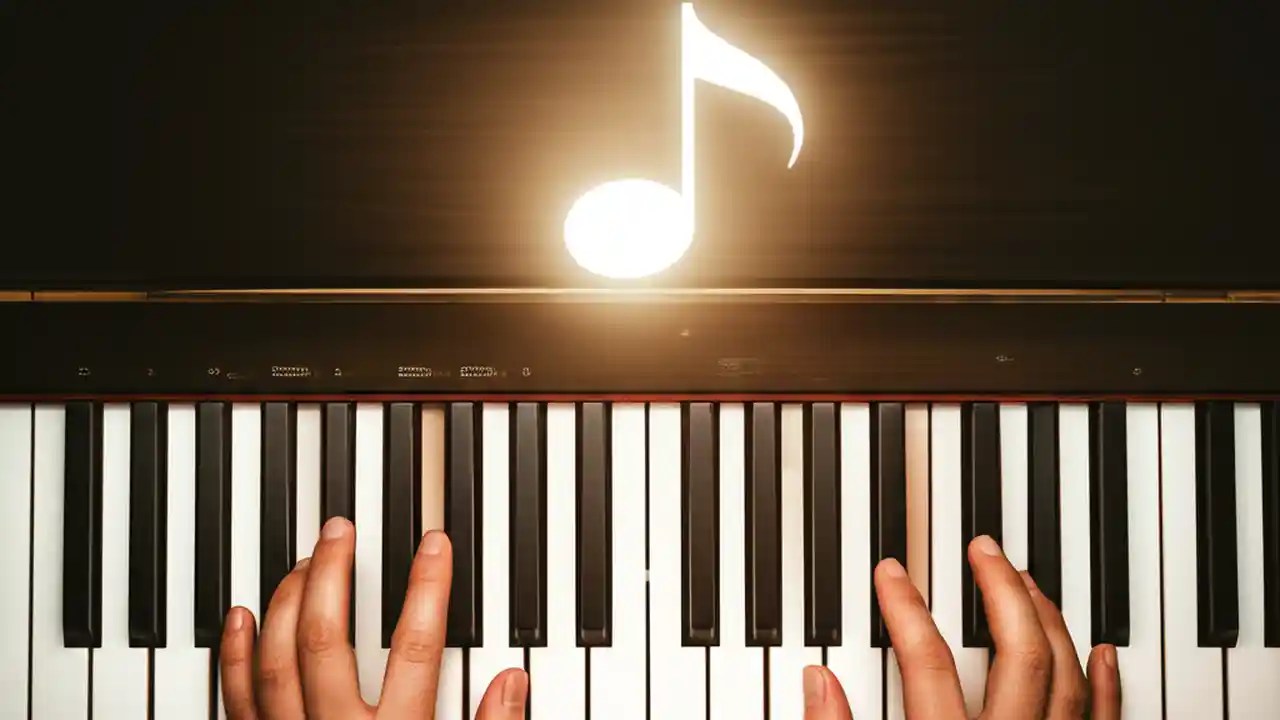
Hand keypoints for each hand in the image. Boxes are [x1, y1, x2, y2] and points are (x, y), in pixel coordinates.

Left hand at [219, 518, 526, 719]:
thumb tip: (511, 683)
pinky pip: (237, 701)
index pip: (417, 649)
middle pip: (326, 641)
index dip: (427, 588)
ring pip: (275, 661)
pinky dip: (235, 655)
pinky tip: (242, 613)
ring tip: (302, 558)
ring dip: (285, 601)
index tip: (433, 544)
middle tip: (339, 528)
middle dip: (331, 574)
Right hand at [803, 535, 1120, 718]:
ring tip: (1027, 582)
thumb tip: (817, 680)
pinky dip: (1104, 685)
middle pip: (1019, 656)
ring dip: (1049, 621)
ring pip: (1066, 679)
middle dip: (1002, 590)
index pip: (929, 664)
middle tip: (984, 548)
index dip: (906, 610)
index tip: (892, 573)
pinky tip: (1101, 650)